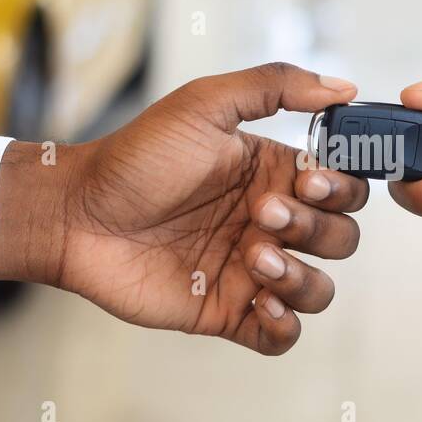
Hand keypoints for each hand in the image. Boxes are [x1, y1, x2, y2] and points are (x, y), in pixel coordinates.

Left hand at [0, 63, 369, 354]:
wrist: (76, 214)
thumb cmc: (134, 157)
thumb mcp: (205, 104)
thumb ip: (275, 86)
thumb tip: (345, 87)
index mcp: (274, 174)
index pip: (344, 187)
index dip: (341, 188)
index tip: (309, 181)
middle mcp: (270, 223)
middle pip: (341, 238)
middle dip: (314, 229)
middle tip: (261, 214)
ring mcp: (251, 271)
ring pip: (319, 290)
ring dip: (302, 278)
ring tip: (255, 259)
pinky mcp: (227, 312)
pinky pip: (282, 336)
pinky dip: (286, 326)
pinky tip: (262, 304)